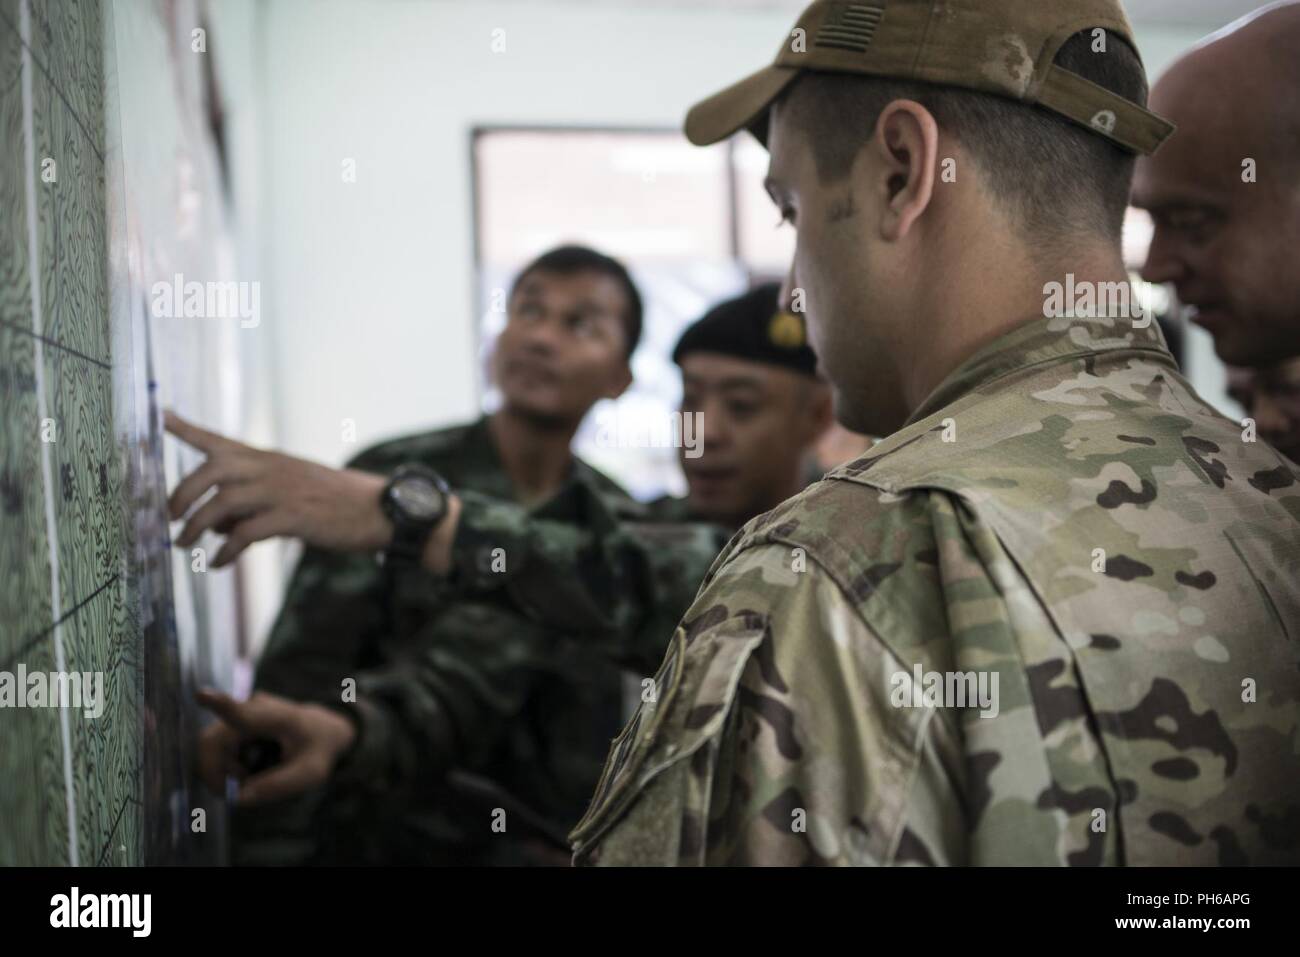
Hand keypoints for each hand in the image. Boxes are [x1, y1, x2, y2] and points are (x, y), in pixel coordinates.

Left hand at [165, 411, 390, 565]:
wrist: (379, 509)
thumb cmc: (335, 503)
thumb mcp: (292, 490)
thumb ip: (252, 501)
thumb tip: (215, 525)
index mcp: (268, 459)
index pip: (220, 440)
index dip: (188, 428)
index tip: (162, 416)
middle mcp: (271, 468)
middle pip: (210, 471)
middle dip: (182, 494)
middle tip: (171, 518)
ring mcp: (281, 491)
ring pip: (221, 503)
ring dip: (196, 526)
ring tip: (185, 545)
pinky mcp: (293, 517)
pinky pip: (245, 533)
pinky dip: (226, 551)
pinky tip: (220, 564)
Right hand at [196, 689, 357, 805]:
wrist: (321, 730)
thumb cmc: (317, 750)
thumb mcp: (310, 773)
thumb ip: (279, 785)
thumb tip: (240, 799)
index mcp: (276, 717)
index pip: (244, 713)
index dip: (220, 705)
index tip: (201, 695)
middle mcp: (252, 709)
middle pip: (211, 743)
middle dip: (215, 775)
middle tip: (232, 794)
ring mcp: (239, 714)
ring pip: (210, 751)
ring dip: (222, 774)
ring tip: (249, 779)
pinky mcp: (231, 725)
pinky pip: (214, 752)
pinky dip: (224, 770)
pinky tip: (246, 772)